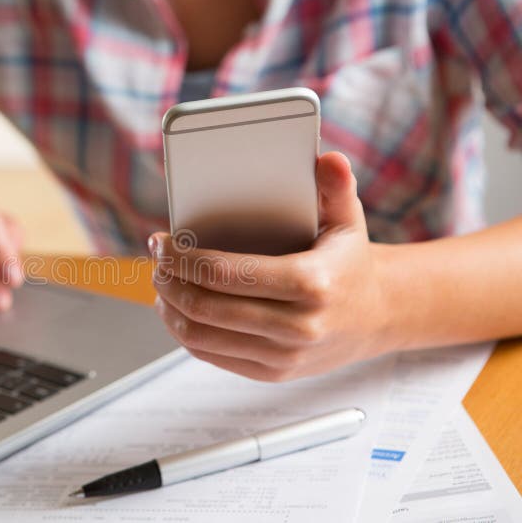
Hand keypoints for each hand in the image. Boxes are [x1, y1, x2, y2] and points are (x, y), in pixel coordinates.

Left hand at [150, 152, 393, 380]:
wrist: (377, 315)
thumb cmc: (349, 261)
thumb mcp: (347, 220)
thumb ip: (336, 186)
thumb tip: (327, 159)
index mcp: (311, 284)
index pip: (225, 274)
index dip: (182, 258)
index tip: (160, 244)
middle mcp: (298, 326)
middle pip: (206, 308)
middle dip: (169, 282)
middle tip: (156, 261)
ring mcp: (284, 355)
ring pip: (202, 338)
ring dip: (170, 310)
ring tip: (161, 285)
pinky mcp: (273, 373)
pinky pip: (213, 357)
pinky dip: (186, 334)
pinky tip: (177, 311)